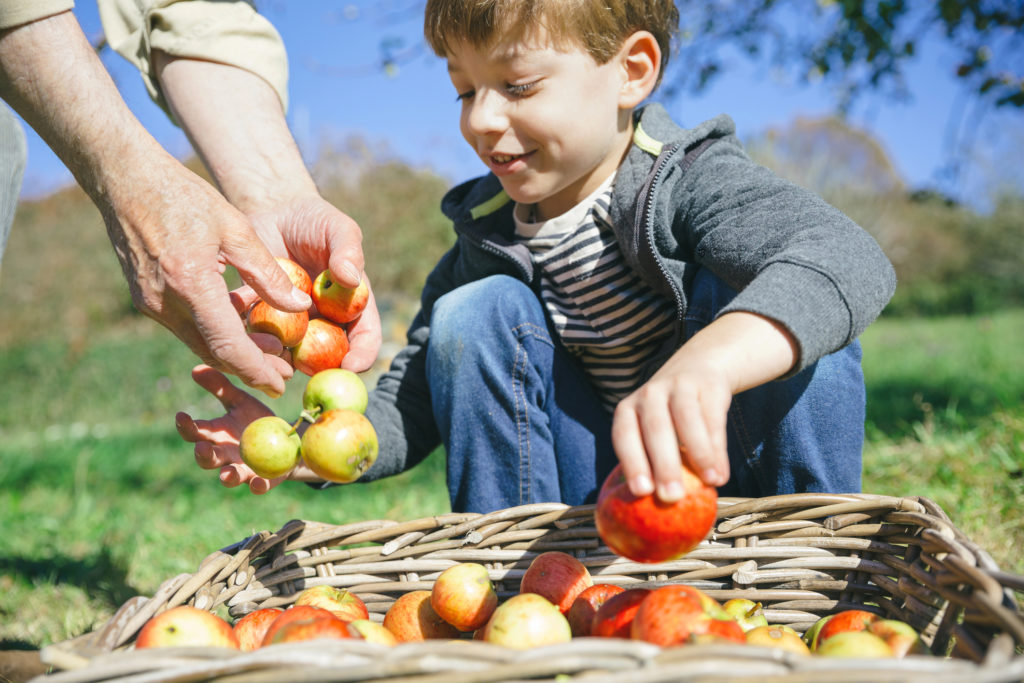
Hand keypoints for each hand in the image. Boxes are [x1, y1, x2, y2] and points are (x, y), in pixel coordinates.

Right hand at [105, 154, 311, 396]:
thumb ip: (268, 273)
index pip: (228, 345)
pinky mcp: (146, 298)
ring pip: (198, 342)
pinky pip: (186, 326)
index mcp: (191, 284)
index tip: (281, 385)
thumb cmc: (186, 196)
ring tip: (269, 352)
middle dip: (249, 368)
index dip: (256, 371)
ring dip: (232, 352)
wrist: (126, 179)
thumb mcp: (237, 229)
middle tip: (283, 373)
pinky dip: (214, 334)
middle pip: (213, 352)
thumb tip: (300, 308)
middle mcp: (166, 303)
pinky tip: (239, 328)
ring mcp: (151, 303)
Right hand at [175, 364, 319, 493]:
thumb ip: (220, 387)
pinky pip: (259, 486)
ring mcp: (243, 469)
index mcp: (216, 436)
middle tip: (201, 447)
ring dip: (227, 477)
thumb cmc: (256, 420)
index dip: (186, 426)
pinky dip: (257, 486)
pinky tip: (258, 483)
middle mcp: (225, 456)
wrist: (287, 441)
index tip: (181, 415)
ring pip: (230, 477)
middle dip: (203, 455)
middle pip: (207, 459)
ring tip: (226, 475)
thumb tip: (196, 368)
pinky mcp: (264, 480)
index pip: (195, 433)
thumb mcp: (240, 401)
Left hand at [241, 195, 383, 371]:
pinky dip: (250, 334)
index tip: (351, 365)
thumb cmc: (315, 221)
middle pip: (328, 356)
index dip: (362, 355)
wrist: (275, 212)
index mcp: (352, 306)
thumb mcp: (338, 229)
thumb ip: (348, 250)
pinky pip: (257, 334)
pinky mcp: (263, 318)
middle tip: (305, 371)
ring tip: (269, 349)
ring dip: (279, 356)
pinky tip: (242, 320)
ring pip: (289, 352)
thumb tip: (351, 278)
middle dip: (318, 370)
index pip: (364, 338)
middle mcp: (325, 321)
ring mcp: (294, 323)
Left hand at [612, 354, 732, 502]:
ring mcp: (678, 386)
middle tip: (672, 497)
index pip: (624, 436)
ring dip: (698, 454)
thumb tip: (660, 512)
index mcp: (628, 410)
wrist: (699, 367)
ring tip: (710, 483)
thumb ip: (656, 461)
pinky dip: (717, 447)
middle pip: (655, 429)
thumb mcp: (655, 430)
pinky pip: (712, 418)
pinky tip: (721, 473)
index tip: (642, 492)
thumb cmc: (670, 416)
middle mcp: (649, 395)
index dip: (632, 463)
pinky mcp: (707, 385)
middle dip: (664, 465)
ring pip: (686, 419)